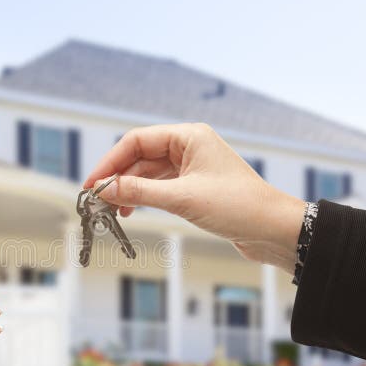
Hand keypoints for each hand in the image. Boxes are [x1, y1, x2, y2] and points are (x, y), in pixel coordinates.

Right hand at [84, 123, 304, 271]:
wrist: (272, 230)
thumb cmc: (237, 206)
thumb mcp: (182, 198)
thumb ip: (140, 192)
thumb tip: (105, 189)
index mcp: (189, 136)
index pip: (137, 140)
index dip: (111, 162)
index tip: (93, 183)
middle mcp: (189, 146)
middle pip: (140, 156)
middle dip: (117, 178)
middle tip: (97, 200)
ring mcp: (192, 166)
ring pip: (148, 173)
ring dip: (128, 190)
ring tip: (111, 210)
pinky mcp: (194, 186)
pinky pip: (159, 186)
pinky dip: (143, 197)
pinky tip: (130, 210)